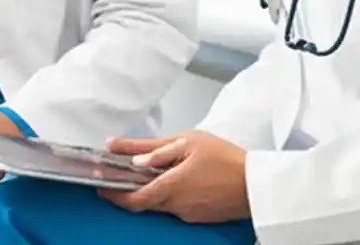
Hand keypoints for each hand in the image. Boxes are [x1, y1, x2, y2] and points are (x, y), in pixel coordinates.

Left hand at [99, 131, 250, 223]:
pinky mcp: (200, 216)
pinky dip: (169, 195)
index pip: (133, 200)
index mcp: (171, 187)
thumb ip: (151, 148)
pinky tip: (176, 179)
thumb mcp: (186, 143)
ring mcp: (189, 214)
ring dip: (151, 191)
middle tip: (119, 175)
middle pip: (144, 202)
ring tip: (151, 171)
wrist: (259, 184)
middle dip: (129, 191)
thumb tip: (120, 148)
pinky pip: (177, 207)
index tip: (100, 186)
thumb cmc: (226, 159)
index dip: (113, 195)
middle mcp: (177, 206)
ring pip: (161, 204)